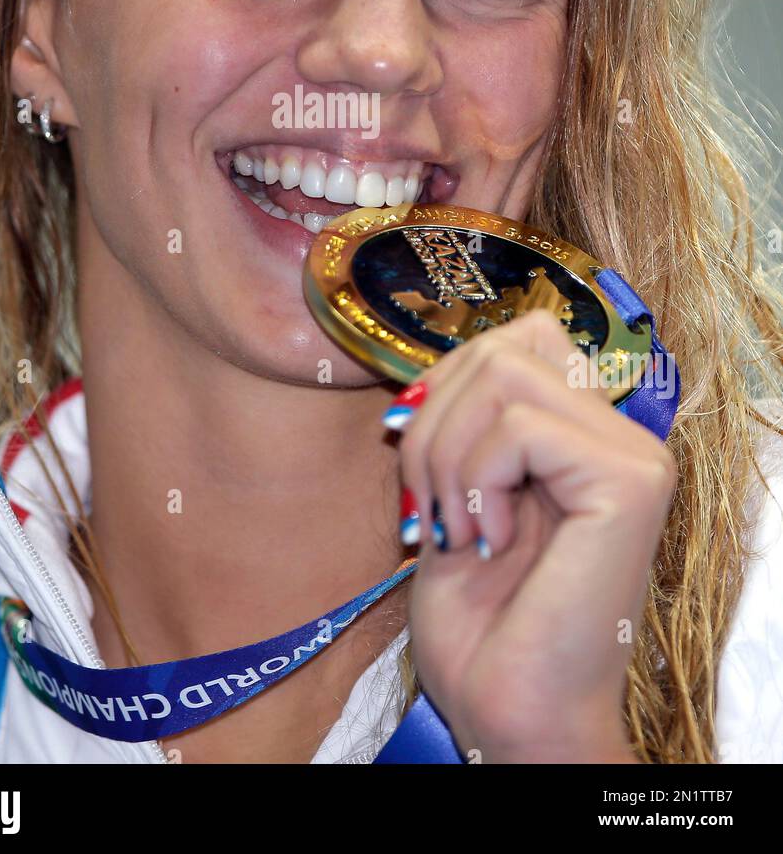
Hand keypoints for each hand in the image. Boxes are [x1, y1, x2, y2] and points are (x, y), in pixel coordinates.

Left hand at [395, 308, 675, 763]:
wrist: (509, 713)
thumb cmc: (481, 623)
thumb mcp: (451, 495)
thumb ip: (457, 423)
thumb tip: (418, 376)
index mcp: (583, 433)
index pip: (516, 338)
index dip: (449, 380)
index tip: (419, 457)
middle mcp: (619, 434)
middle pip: (503, 346)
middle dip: (434, 420)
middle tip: (432, 507)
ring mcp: (633, 455)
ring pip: (504, 374)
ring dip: (447, 454)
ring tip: (458, 528)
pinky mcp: (631, 482)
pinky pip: (520, 424)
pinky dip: (477, 480)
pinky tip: (490, 541)